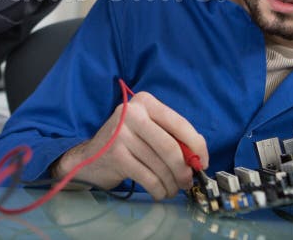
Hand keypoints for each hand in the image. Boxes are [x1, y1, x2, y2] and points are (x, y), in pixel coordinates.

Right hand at [51, 91, 207, 199]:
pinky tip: (159, 192)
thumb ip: (173, 136)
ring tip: (173, 188)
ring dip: (172, 183)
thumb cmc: (127, 144)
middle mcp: (132, 112)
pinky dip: (159, 189)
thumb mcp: (149, 130)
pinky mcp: (116, 155)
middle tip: (187, 182)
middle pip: (170, 147)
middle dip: (184, 169)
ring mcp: (121, 133)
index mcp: (145, 102)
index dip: (196, 146)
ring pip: (160, 165)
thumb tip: (198, 157)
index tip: (202, 162)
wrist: (90, 157)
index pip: (179, 123)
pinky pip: (148, 177)